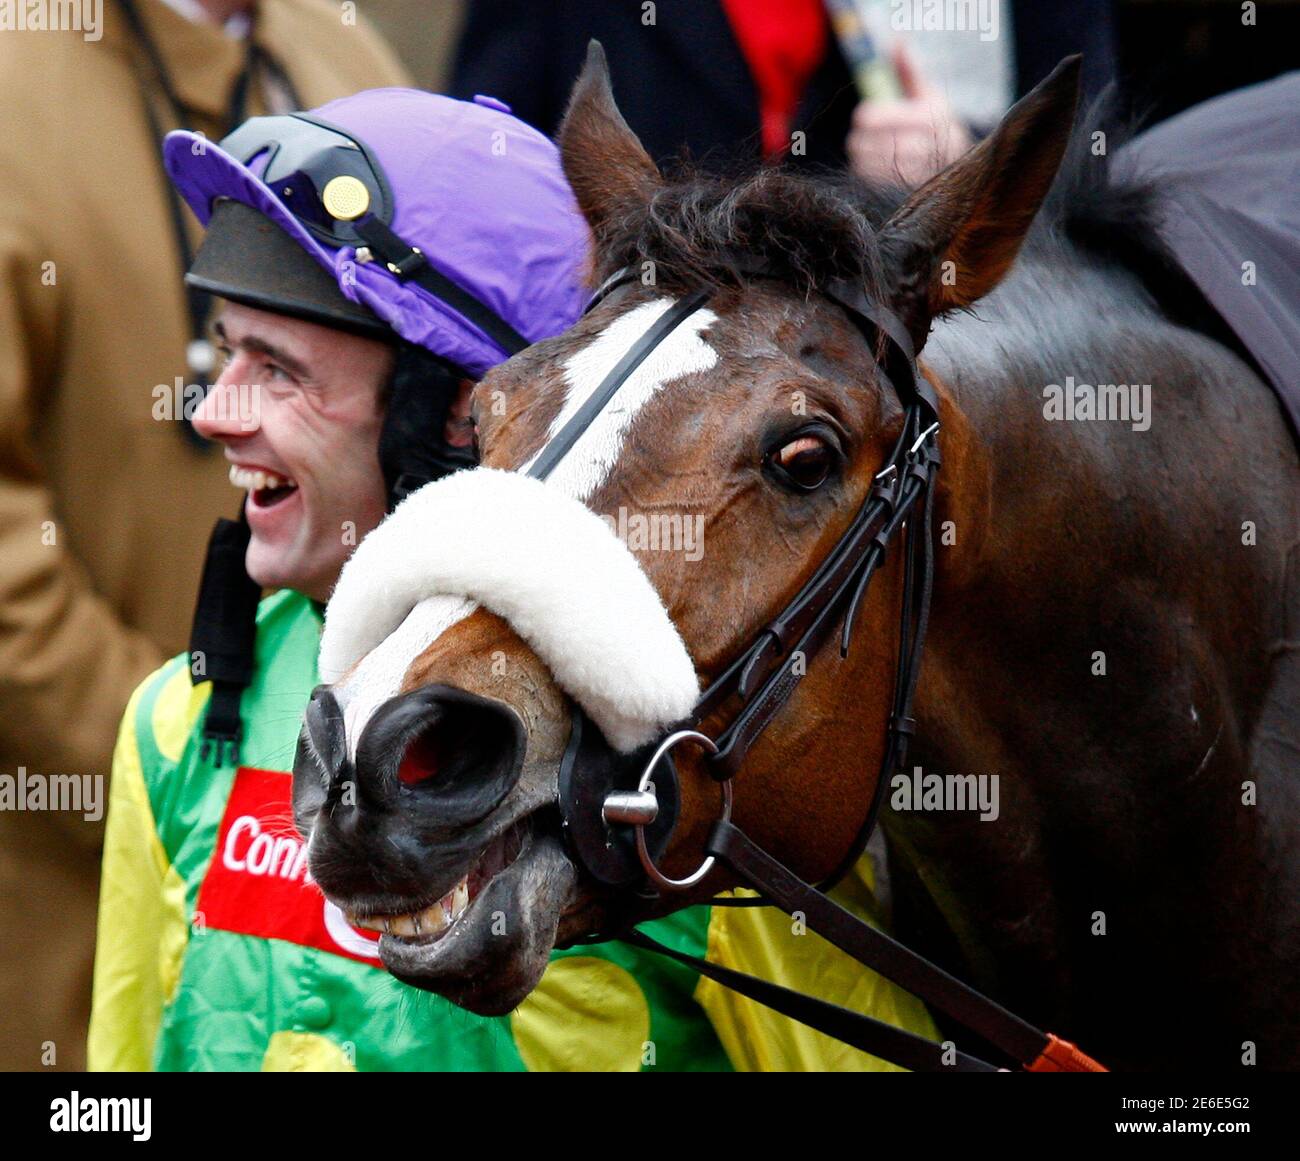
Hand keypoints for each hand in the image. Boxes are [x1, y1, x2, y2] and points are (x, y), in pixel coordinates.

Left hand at [846, 41, 973, 187]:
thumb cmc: (934, 123)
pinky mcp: (909, 192)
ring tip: (862, 152)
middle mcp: (928, 147)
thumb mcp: (926, 94)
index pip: (883, 119)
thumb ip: (909, 71)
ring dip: (863, 159)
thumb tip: (896, 43)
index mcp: (931, 119)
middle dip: (861, 140)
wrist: (955, 161)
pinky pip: (878, 184)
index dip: (868, 118)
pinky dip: (869, 175)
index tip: (861, 116)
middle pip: (876, 145)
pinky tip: (870, 168)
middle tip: (856, 139)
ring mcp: (919, 173)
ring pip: (875, 166)